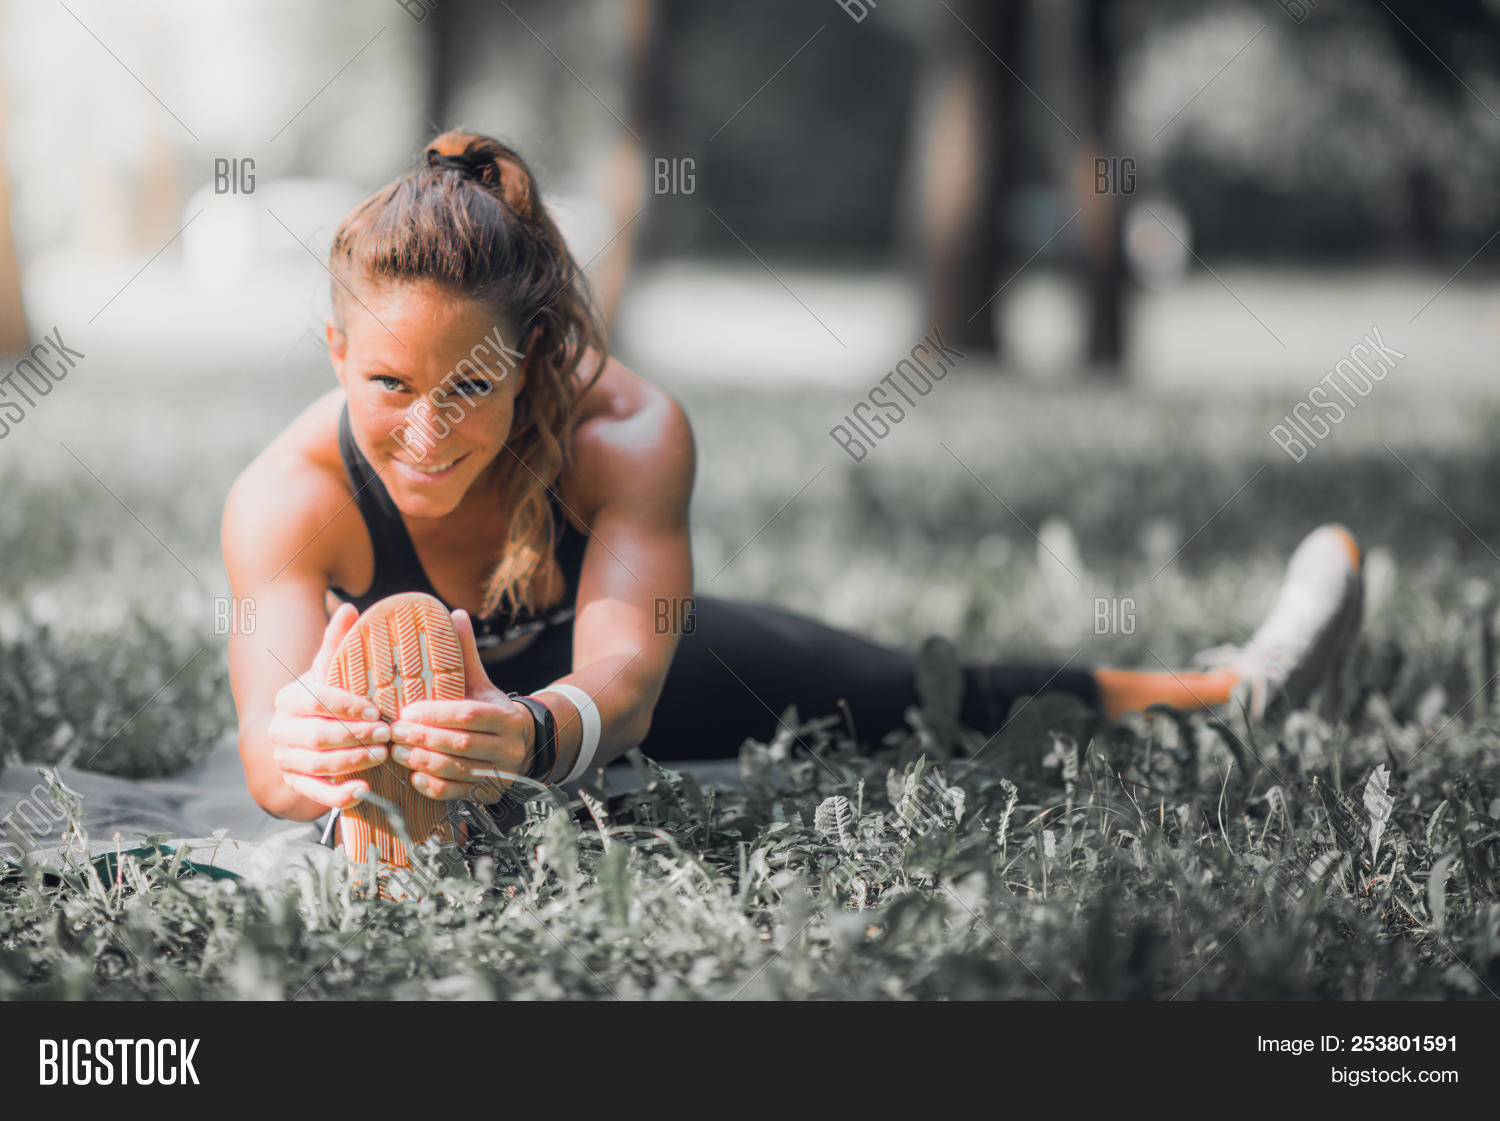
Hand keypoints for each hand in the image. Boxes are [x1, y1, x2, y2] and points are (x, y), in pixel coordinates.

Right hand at [267, 602, 391, 811]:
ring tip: (382, 755)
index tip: (375, 709)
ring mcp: (286, 759)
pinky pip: (316, 793)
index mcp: (289, 698)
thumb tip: (350, 608)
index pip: (316, 700)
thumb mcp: (329, 673)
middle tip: (386, 734)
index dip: (346, 706)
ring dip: (352, 761)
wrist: (302, 742)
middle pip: (317, 735)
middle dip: (355, 735)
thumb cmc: (325, 701)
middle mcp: (280, 730)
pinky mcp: (296, 785)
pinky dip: (340, 795)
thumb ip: (338, 645)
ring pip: (318, 764)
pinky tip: (364, 790)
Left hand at [387, 609, 534, 802]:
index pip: (469, 715)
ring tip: (397, 752)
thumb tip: (455, 614)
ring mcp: (500, 773)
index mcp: (507, 716)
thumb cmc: (491, 710)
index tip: (406, 712)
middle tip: (394, 732)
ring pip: (458, 769)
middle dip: (424, 739)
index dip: (436, 715)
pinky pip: (457, 792)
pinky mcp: (488, 794)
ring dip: (424, 761)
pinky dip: (433, 785)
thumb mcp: (481, 683)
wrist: (523, 745)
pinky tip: (414, 775)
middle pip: (462, 744)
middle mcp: (508, 746)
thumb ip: (466, 653)